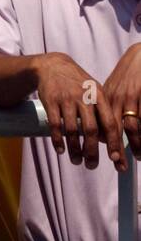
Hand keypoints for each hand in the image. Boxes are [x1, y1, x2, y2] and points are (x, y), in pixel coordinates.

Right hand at [34, 52, 107, 168]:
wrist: (53, 65)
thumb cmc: (77, 83)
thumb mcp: (94, 91)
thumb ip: (103, 111)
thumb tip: (110, 139)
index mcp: (99, 96)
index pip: (110, 123)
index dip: (113, 143)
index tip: (115, 159)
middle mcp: (84, 98)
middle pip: (90, 130)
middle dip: (92, 151)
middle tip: (92, 165)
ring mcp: (66, 99)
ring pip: (71, 131)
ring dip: (74, 149)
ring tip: (76, 160)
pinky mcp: (50, 101)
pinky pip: (55, 125)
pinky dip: (58, 140)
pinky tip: (61, 150)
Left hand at [102, 43, 140, 166]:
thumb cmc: (130, 75)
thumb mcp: (116, 89)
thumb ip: (110, 107)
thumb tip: (106, 131)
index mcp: (107, 98)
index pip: (104, 124)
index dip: (107, 143)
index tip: (112, 159)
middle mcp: (117, 98)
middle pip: (115, 129)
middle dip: (119, 149)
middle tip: (121, 166)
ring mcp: (132, 97)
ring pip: (133, 126)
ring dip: (136, 144)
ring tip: (139, 156)